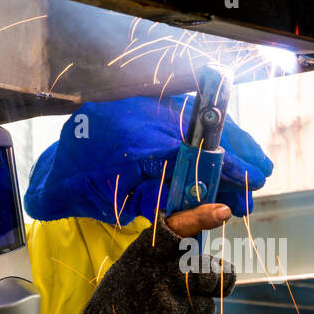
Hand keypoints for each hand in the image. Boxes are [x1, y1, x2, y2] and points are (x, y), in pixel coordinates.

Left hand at [24, 95, 272, 224]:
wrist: (54, 166)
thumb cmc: (83, 191)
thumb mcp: (124, 207)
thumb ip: (169, 208)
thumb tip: (217, 211)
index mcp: (138, 142)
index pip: (198, 152)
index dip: (231, 166)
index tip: (255, 180)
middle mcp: (144, 115)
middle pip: (206, 129)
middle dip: (238, 153)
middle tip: (260, 179)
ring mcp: (145, 104)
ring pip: (201, 118)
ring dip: (229, 142)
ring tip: (251, 166)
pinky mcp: (147, 102)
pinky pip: (188, 113)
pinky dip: (210, 132)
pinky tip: (226, 149)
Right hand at [64, 203, 235, 313]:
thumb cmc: (118, 304)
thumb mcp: (132, 268)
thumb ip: (167, 256)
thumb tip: (209, 252)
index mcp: (147, 255)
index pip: (179, 227)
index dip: (202, 217)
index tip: (223, 212)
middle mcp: (163, 274)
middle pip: (213, 272)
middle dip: (214, 281)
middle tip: (200, 288)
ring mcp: (174, 305)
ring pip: (206, 307)